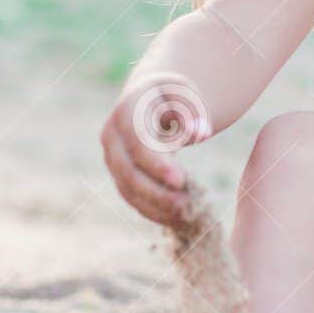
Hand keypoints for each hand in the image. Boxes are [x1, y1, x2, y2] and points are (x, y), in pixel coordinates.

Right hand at [100, 70, 212, 225]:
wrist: (152, 99)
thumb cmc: (174, 96)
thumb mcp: (186, 93)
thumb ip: (195, 110)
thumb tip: (201, 133)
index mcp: (127, 110)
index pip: (137, 142)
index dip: (156, 164)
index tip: (181, 180)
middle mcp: (112, 136)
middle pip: (128, 172)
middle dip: (156, 193)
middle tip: (186, 205)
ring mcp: (112, 158)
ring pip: (128, 190)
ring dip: (155, 207)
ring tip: (186, 215)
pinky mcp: (119, 175)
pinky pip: (132, 198)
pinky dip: (153, 211)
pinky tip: (177, 219)